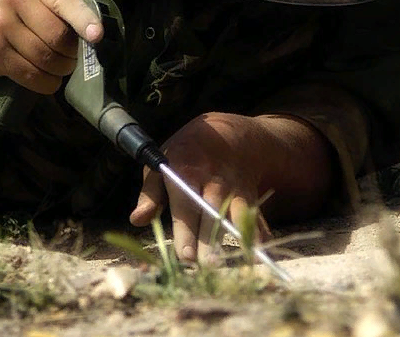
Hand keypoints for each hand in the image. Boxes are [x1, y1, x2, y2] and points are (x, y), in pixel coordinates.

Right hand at [0, 0, 102, 93]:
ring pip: (47, 58)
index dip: (84, 18)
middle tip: (74, 56)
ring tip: (60, 66)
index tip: (97, 35)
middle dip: (74, 52)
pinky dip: (47, 83)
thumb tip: (106, 11)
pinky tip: (47, 78)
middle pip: (59, 36)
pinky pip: (31, 75)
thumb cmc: (22, 8)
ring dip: (61, 70)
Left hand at [130, 112, 272, 263]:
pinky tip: (261, 251)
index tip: (186, 256)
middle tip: (209, 266)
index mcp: (187, 172)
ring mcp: (235, 188)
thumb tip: (137, 219)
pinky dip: (261, 233)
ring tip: (244, 260)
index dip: (186, 230)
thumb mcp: (162, 162)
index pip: (185, 205)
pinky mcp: (250, 195)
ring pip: (238, 215)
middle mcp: (213, 181)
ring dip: (240, 237)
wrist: (228, 133)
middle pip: (213, 213)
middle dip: (212, 240)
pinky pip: (257, 215)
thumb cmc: (185, 154)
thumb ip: (149, 193)